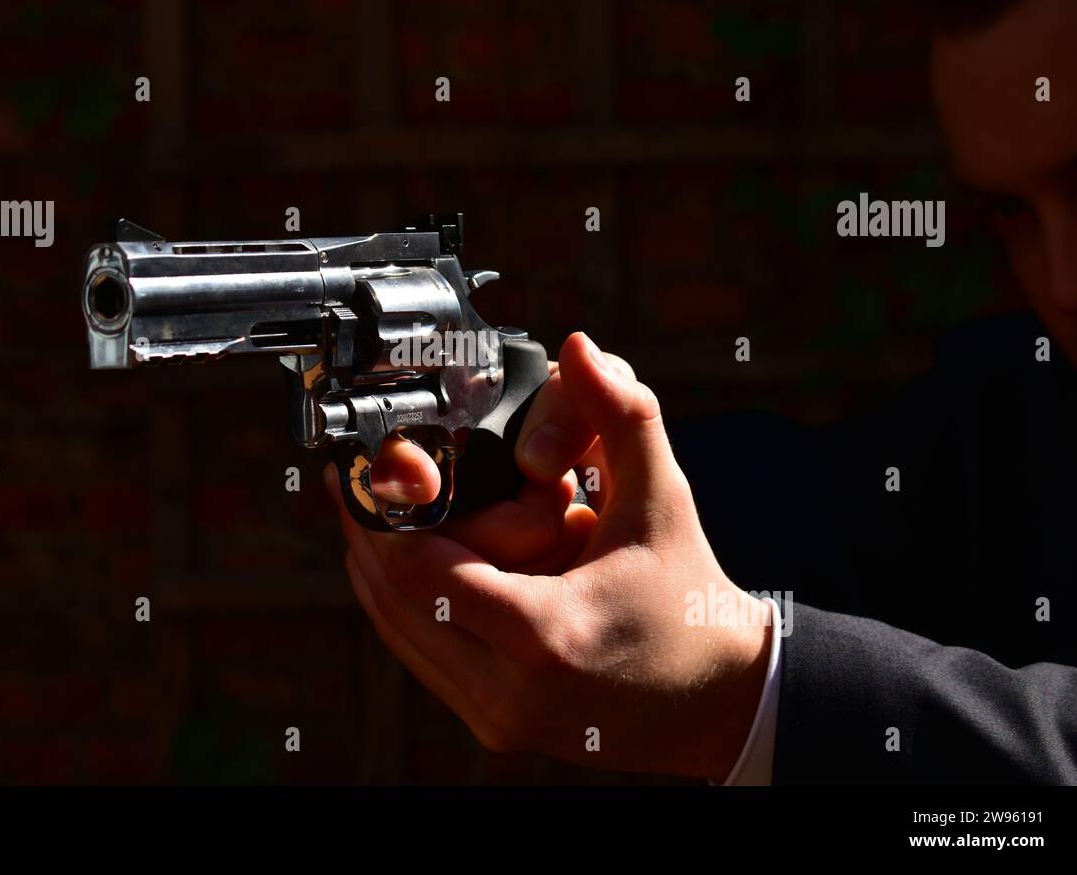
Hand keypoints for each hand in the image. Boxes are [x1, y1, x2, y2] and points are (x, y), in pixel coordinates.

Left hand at [325, 332, 772, 779]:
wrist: (718, 696)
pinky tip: (411, 561)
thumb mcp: (661, 501)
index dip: (388, 518)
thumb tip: (579, 349)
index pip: (421, 573)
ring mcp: (498, 718)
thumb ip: (621, 417)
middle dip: (372, 537)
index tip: (386, 470)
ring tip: (373, 512)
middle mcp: (511, 690)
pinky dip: (408, 608)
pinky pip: (423, 658)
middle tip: (358, 481)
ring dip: (381, 572)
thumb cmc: (688, 596)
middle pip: (395, 602)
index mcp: (548, 634)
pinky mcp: (494, 726)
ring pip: (399, 635)